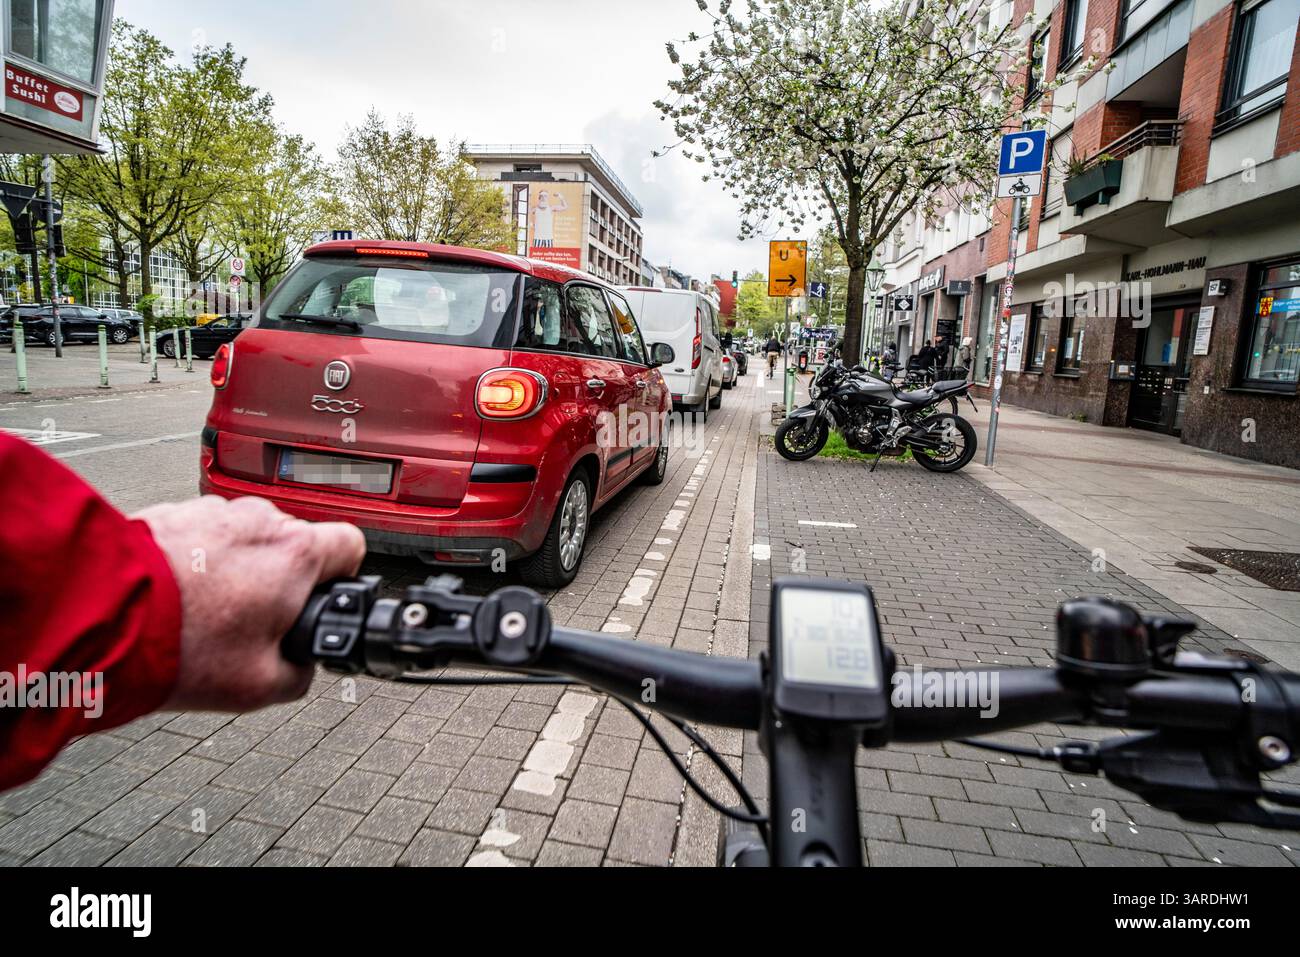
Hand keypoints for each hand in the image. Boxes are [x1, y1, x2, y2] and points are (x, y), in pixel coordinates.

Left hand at [133, 495, 365, 711]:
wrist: (105, 618)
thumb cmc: (181, 644)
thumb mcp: (260, 686)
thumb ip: (300, 673)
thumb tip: (300, 668)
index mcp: (297, 554)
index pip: (351, 545)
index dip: (342, 575)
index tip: (323, 595)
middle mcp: (261, 521)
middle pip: (294, 544)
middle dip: (281, 578)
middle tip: (254, 619)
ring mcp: (216, 511)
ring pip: (247, 538)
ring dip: (238, 567)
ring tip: (207, 609)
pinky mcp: (175, 512)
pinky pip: (203, 535)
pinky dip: (199, 559)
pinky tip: (180, 595)